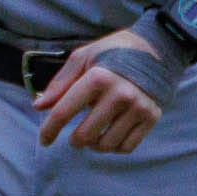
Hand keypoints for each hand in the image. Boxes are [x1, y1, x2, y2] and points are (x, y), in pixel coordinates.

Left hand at [34, 27, 167, 154]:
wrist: (157, 48)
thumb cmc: (114, 52)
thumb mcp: (83, 57)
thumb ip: (60, 83)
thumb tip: (39, 107)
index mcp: (98, 77)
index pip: (64, 112)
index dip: (49, 129)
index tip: (44, 140)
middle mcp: (120, 94)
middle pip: (85, 135)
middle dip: (74, 140)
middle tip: (75, 136)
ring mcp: (138, 107)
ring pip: (106, 145)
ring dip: (94, 145)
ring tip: (93, 135)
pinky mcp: (152, 117)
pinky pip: (126, 147)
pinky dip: (114, 147)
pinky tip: (111, 135)